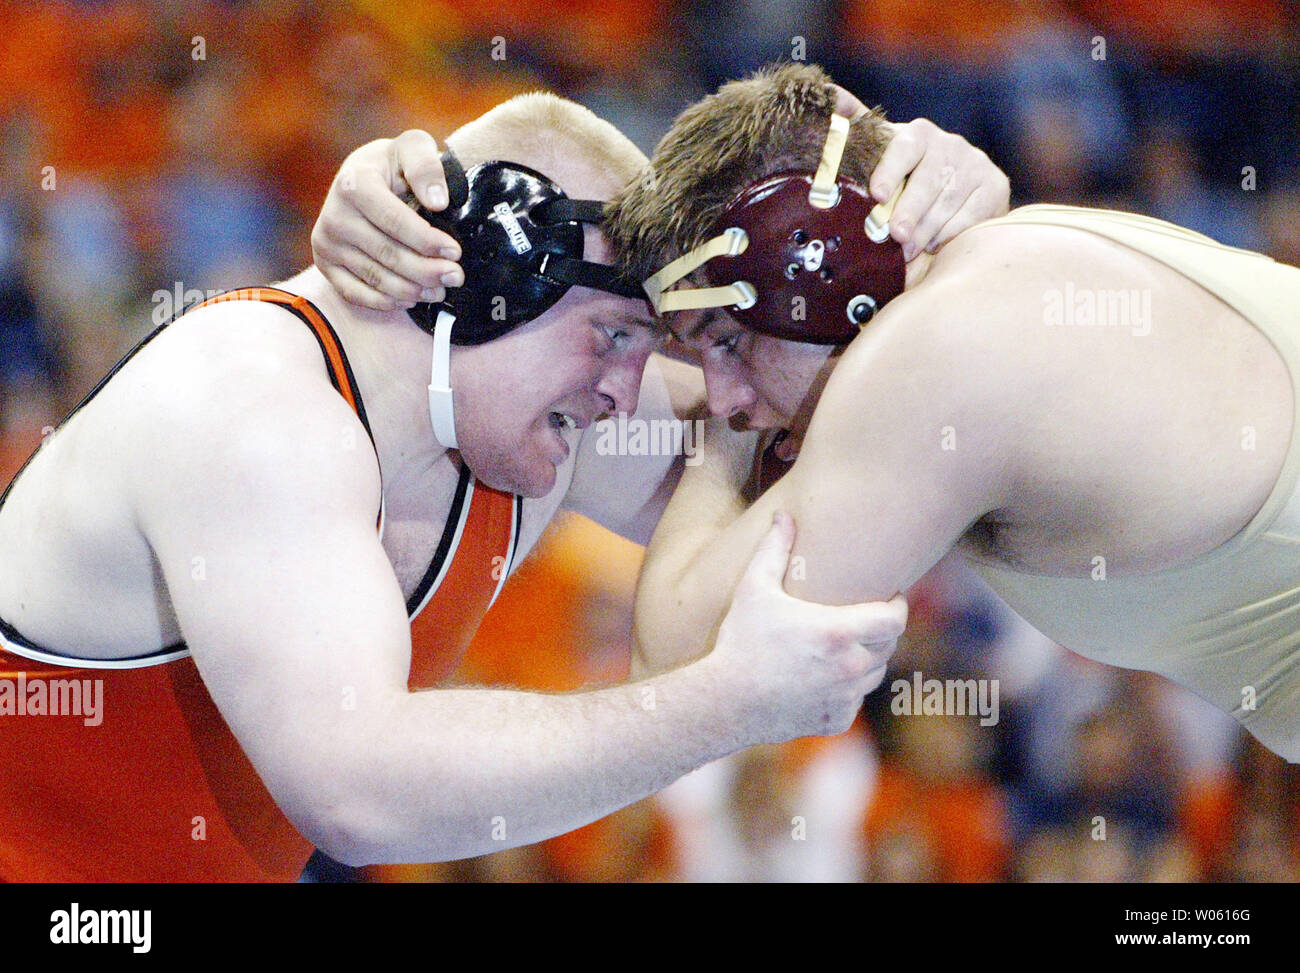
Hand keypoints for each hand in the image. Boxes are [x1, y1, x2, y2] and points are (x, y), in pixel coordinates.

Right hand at [311, 130, 465, 310]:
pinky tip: (411, 298)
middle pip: (387, 254)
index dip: (426, 240)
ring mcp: (326, 242)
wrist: (362, 178)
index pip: (394, 222)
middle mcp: (334, 214)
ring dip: (413, 290)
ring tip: (440, 289)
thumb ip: (426, 166)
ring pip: (376, 278)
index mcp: (353, 183)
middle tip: (455, 276)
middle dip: (427, 270)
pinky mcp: (325, 264)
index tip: (454, 251)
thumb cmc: (393, 165)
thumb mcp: (413, 148)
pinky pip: (356, 294)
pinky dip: (386, 301)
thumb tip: (438, 201)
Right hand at [708, 510, 907, 743]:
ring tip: (844, 645)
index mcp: (839, 632)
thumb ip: (773, 549)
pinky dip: (846, 688)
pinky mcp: (837, 721)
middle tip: (863, 618)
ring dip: (866, 658)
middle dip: (880, 630)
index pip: (895, 619)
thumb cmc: (740, 641)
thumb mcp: (754, 589)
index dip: (897, 606)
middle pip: (888, 645)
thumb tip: (784, 515)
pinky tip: (824, 676)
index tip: (889, 597)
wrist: (725, 702)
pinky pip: (854, 699)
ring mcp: (846, 698)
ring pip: (873, 674)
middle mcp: (850, 667)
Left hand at [832, 86, 1010, 260]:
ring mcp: (975, 164)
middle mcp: (950, 144)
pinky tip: (933, 244)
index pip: (904, 147)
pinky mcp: (995, 186)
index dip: (890, 170)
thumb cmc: (906, 176)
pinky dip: (950, 233)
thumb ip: (856, 127)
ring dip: (926, 230)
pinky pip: (971, 215)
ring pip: (948, 202)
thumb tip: (829, 95)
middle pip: (928, 181)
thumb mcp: (882, 153)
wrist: (958, 189)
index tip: (877, 194)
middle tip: (896, 235)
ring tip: (908, 250)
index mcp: (918, 134)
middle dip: (910, 211)